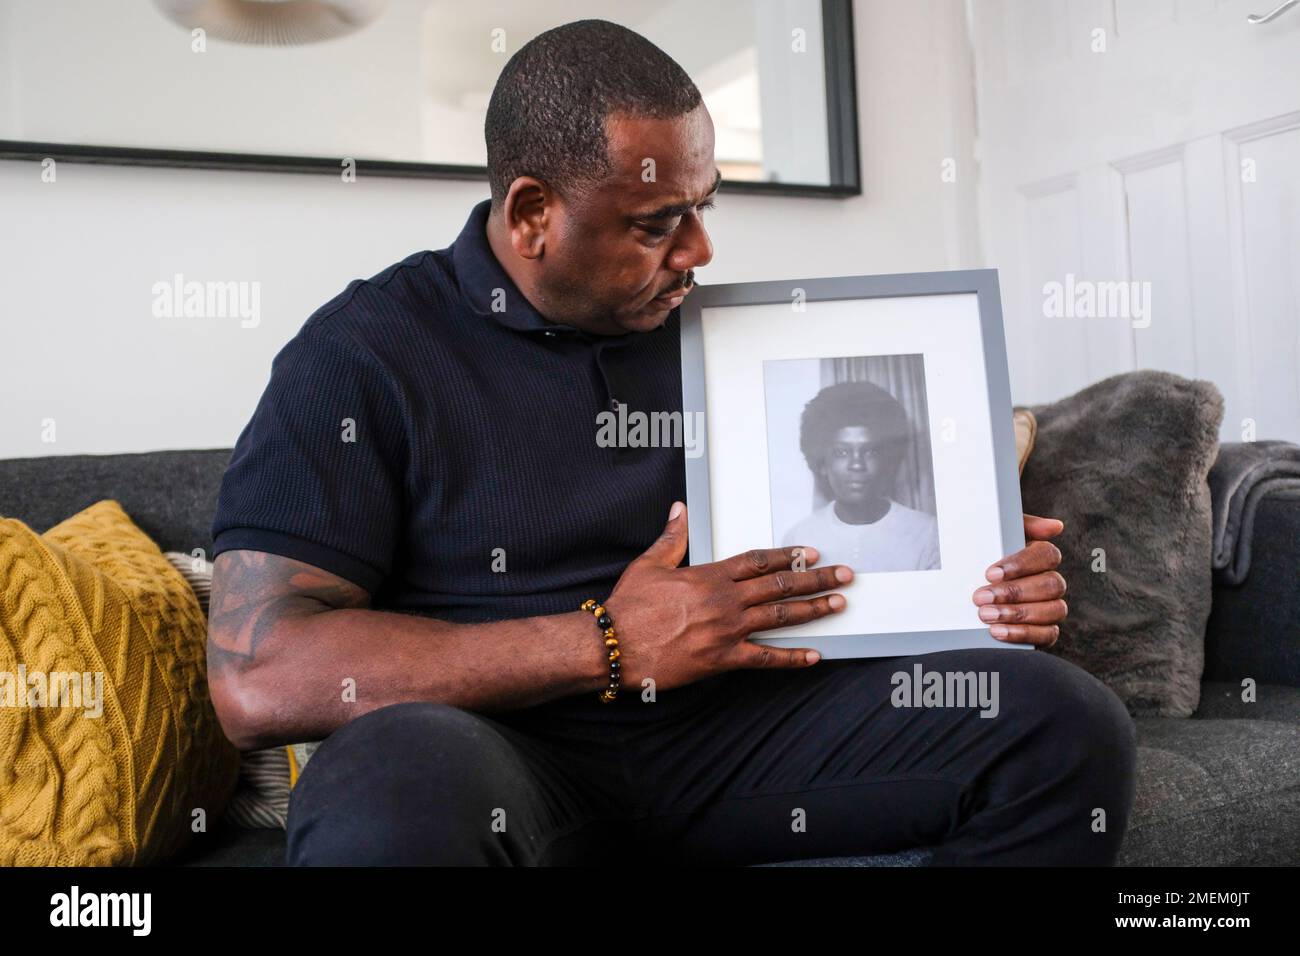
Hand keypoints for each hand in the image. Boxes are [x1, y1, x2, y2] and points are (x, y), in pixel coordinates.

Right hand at [602, 501, 851, 691]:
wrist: (615, 645)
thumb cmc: (630, 606)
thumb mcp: (649, 564)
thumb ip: (672, 537)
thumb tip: (680, 509)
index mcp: (710, 575)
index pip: (758, 561)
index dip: (788, 555)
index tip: (812, 552)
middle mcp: (725, 600)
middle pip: (780, 585)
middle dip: (816, 579)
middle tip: (845, 575)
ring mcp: (727, 630)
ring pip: (780, 617)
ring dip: (813, 610)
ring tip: (838, 604)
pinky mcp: (723, 658)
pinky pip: (765, 658)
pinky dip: (791, 658)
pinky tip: (814, 656)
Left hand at [972, 514, 1067, 646]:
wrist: (953, 594)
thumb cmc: (976, 559)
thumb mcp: (990, 536)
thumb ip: (1018, 525)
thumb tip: (1056, 527)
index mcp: (1039, 556)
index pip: (1048, 555)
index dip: (1021, 564)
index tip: (990, 573)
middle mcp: (1050, 580)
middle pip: (1051, 584)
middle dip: (1014, 592)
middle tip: (980, 597)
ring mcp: (1050, 607)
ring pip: (1054, 609)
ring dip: (1018, 613)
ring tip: (986, 615)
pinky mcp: (1044, 631)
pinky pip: (1048, 634)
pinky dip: (1023, 633)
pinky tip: (998, 631)